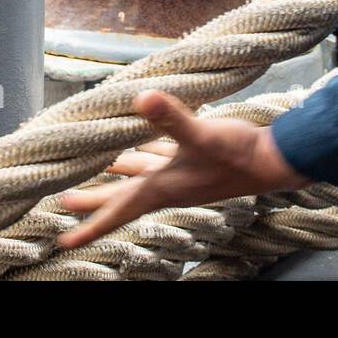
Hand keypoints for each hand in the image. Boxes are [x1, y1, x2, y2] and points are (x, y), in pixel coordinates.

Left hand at [55, 90, 309, 248]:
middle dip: (94, 198)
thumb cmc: (238, 155)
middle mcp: (168, 184)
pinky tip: (142, 141)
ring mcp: (182, 172)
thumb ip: (171, 118)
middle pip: (122, 195)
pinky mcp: (195, 158)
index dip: (91, 225)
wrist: (273, 161)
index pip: (119, 210)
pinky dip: (146, 153)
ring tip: (96, 167)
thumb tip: (141, 97)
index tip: (63, 241)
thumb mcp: (202, 136)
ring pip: (140, 176)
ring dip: (118, 173)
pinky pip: (160, 159)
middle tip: (65, 199)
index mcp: (162, 186)